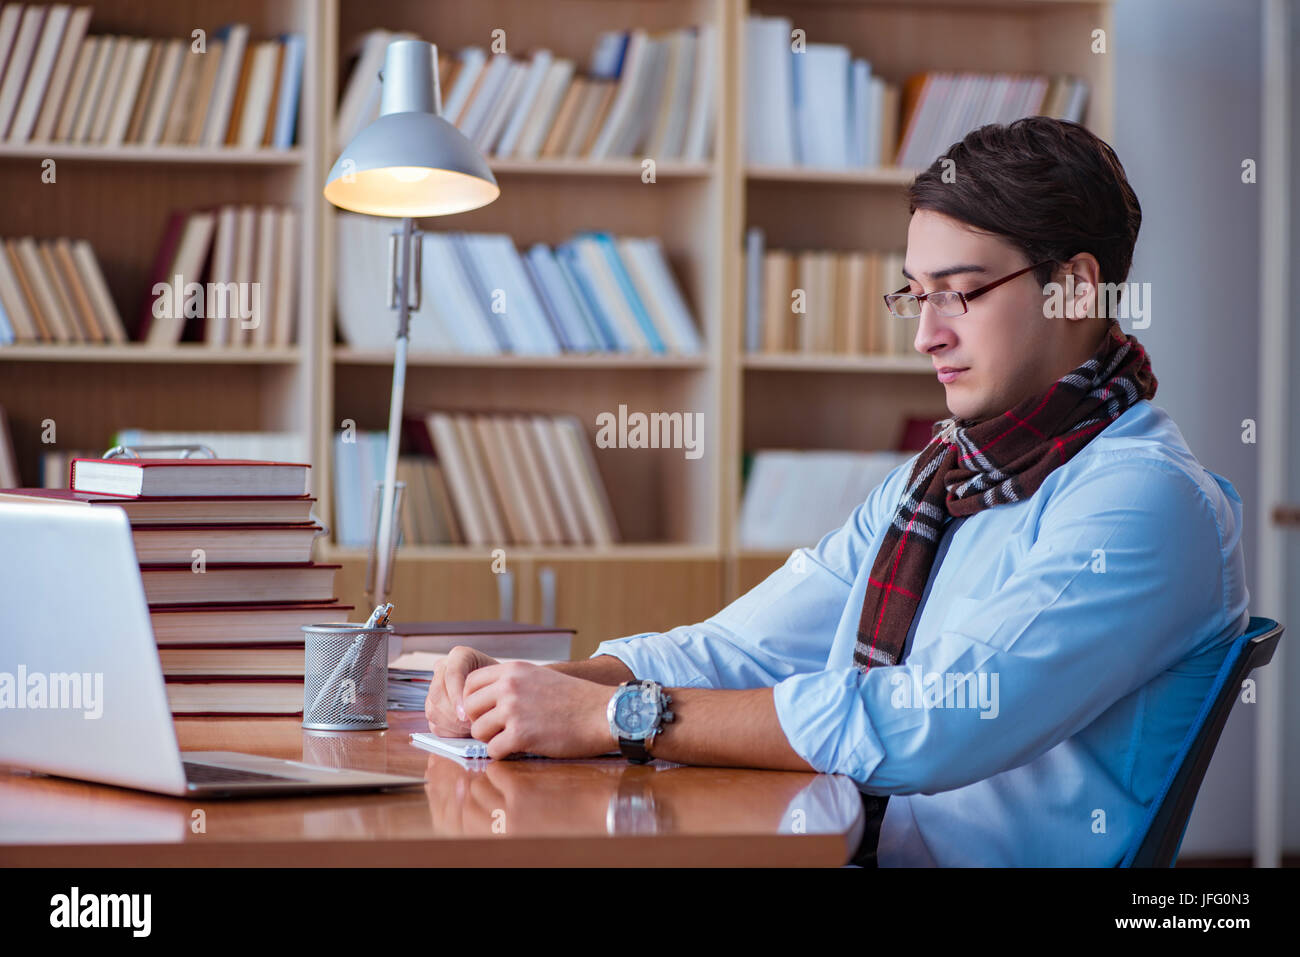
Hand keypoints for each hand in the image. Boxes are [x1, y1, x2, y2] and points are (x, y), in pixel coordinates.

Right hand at [425, 645, 498, 736]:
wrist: (502, 693)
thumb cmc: (505, 686)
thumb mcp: (502, 682)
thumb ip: (488, 690)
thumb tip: (469, 715)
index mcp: (460, 655)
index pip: (452, 674)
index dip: (456, 696)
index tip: (466, 715)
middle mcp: (444, 668)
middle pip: (438, 693)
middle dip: (454, 714)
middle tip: (471, 726)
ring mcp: (436, 687)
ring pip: (433, 709)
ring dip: (451, 724)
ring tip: (471, 729)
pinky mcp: (433, 706)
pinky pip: (433, 722)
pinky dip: (448, 731)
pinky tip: (464, 732)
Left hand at [461, 661, 615, 759]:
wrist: (602, 713)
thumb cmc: (574, 700)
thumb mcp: (540, 677)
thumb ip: (512, 684)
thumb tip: (485, 701)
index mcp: (513, 670)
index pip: (470, 683)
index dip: (473, 701)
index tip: (485, 712)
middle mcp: (509, 687)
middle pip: (469, 708)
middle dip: (480, 722)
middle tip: (498, 730)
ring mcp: (513, 711)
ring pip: (478, 731)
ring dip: (492, 739)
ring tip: (513, 739)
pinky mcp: (521, 735)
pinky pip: (493, 750)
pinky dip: (504, 754)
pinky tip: (521, 749)